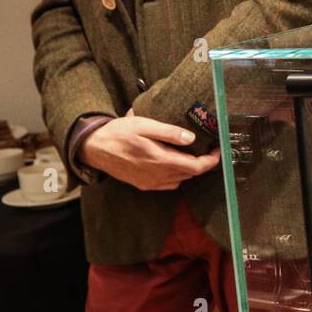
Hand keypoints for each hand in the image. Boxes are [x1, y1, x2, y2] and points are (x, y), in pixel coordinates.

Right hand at [81, 113, 219, 190]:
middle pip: (190, 174)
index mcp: (160, 161)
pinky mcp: (143, 185)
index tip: (217, 150)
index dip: (211, 161)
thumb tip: (191, 138)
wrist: (94, 147)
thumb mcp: (144, 125)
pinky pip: (168, 184)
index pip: (196, 167)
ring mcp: (150, 183)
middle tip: (206, 148)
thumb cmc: (119, 133)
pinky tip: (172, 163)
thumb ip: (169, 133)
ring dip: (189, 169)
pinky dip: (176, 176)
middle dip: (202, 163)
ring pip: (180, 180)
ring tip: (190, 153)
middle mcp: (157, 176)